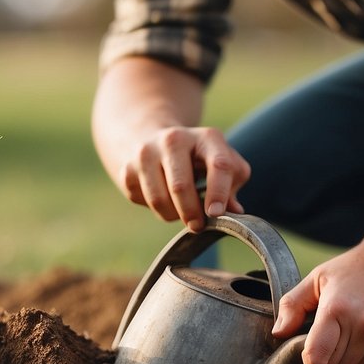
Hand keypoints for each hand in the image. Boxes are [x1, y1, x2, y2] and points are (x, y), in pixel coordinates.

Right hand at [117, 126, 249, 229]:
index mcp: (207, 137)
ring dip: (171, 215)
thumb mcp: (223, 163)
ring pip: (158, 199)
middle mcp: (175, 139)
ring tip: (180, 211)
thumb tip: (235, 212)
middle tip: (197, 225)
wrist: (157, 142)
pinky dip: (153, 208)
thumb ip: (233, 185)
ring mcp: (146, 152)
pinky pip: (140, 200)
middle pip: (180, 186)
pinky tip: (162, 198)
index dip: (219, 193)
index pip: (219, 165)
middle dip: (191, 213)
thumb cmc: (199, 158)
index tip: (215, 214)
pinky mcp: (127, 167)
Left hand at [272, 234, 363, 363]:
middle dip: (323, 359)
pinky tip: (359, 337)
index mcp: (336, 309)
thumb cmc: (353, 269)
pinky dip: (359, 359)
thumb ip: (292, 306)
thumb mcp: (316, 278)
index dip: (307, 358)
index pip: (316, 358)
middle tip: (325, 339)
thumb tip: (277, 334)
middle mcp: (362, 326)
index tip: (307, 347)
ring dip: (341, 361)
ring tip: (343, 336)